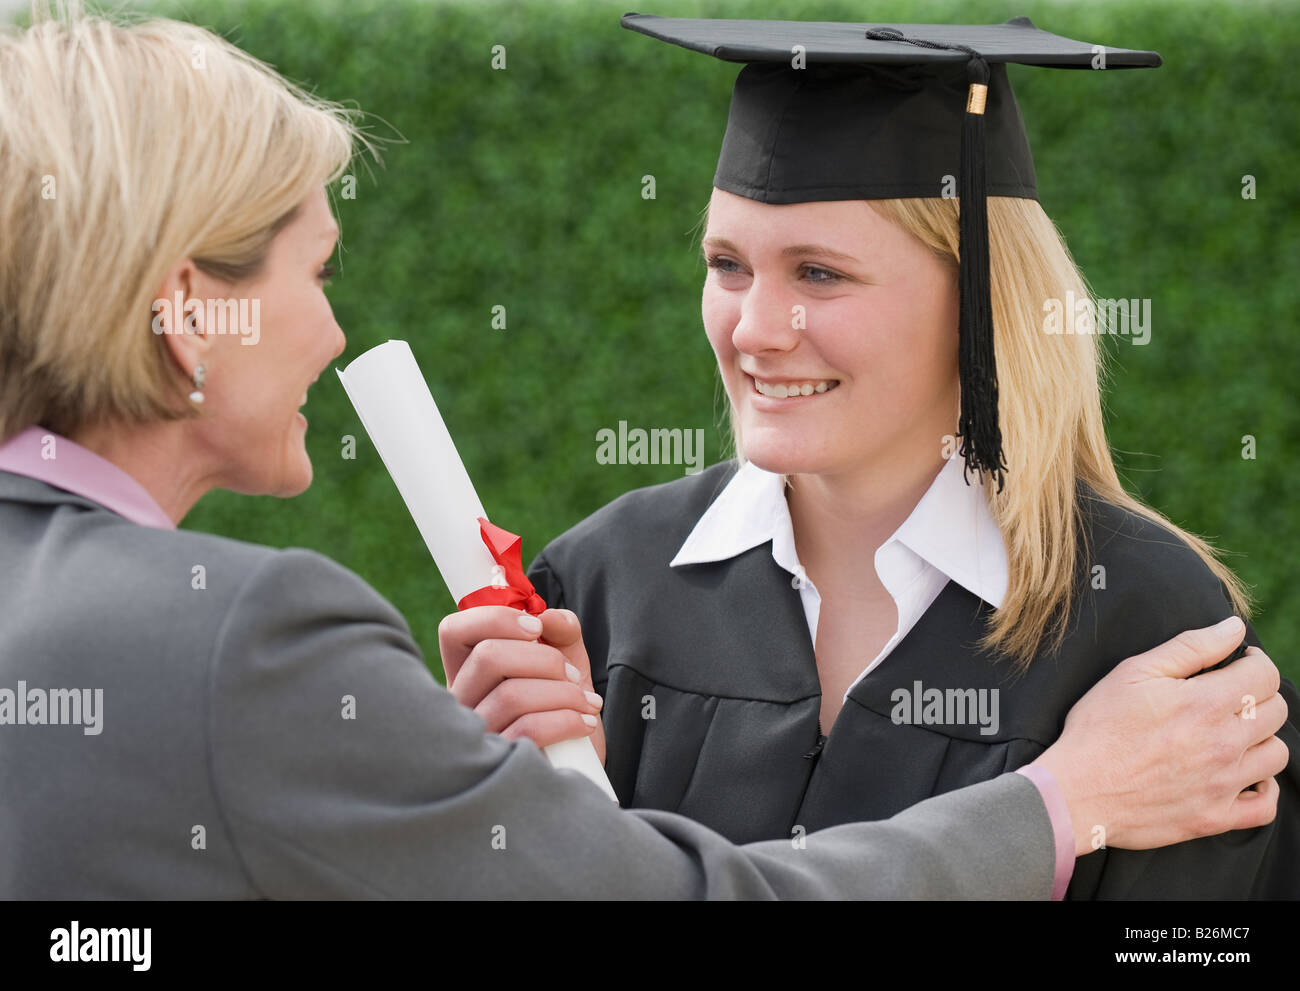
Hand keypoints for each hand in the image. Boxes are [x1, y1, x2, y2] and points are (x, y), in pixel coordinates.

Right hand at [438, 605, 605, 763]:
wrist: (580, 764)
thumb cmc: (562, 705)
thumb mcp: (566, 658)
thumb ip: (560, 629)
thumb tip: (550, 619)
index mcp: (468, 672)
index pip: (454, 631)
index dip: (495, 619)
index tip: (537, 627)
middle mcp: (461, 703)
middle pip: (488, 657)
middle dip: (544, 658)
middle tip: (571, 673)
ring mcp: (475, 736)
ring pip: (511, 695)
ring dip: (563, 692)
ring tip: (586, 702)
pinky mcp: (497, 765)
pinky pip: (529, 729)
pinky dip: (567, 719)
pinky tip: (584, 723)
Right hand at [1033, 616, 1287, 856]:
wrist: (1075, 790)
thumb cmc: (1098, 727)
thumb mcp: (1133, 673)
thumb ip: (1190, 647)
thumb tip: (1234, 627)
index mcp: (1205, 703)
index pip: (1266, 676)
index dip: (1255, 662)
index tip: (1239, 663)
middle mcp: (1224, 744)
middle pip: (1276, 712)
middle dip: (1258, 695)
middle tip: (1228, 696)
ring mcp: (1223, 784)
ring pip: (1277, 754)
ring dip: (1260, 738)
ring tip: (1232, 733)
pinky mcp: (1215, 817)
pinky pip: (1265, 806)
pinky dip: (1263, 788)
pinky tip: (1243, 775)